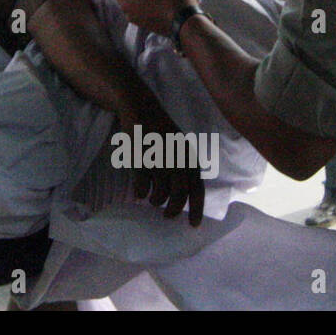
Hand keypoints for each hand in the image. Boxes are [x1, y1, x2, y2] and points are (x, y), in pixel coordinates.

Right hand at [115, 98, 205, 226]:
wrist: (142, 108)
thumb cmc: (161, 130)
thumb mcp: (179, 148)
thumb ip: (183, 168)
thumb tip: (182, 195)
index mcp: (189, 158)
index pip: (197, 190)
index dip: (197, 209)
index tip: (193, 226)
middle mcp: (178, 161)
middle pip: (179, 195)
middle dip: (174, 210)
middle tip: (167, 216)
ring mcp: (160, 161)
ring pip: (161, 193)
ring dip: (156, 201)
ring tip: (151, 200)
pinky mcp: (142, 159)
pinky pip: (142, 186)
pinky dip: (141, 192)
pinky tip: (138, 193)